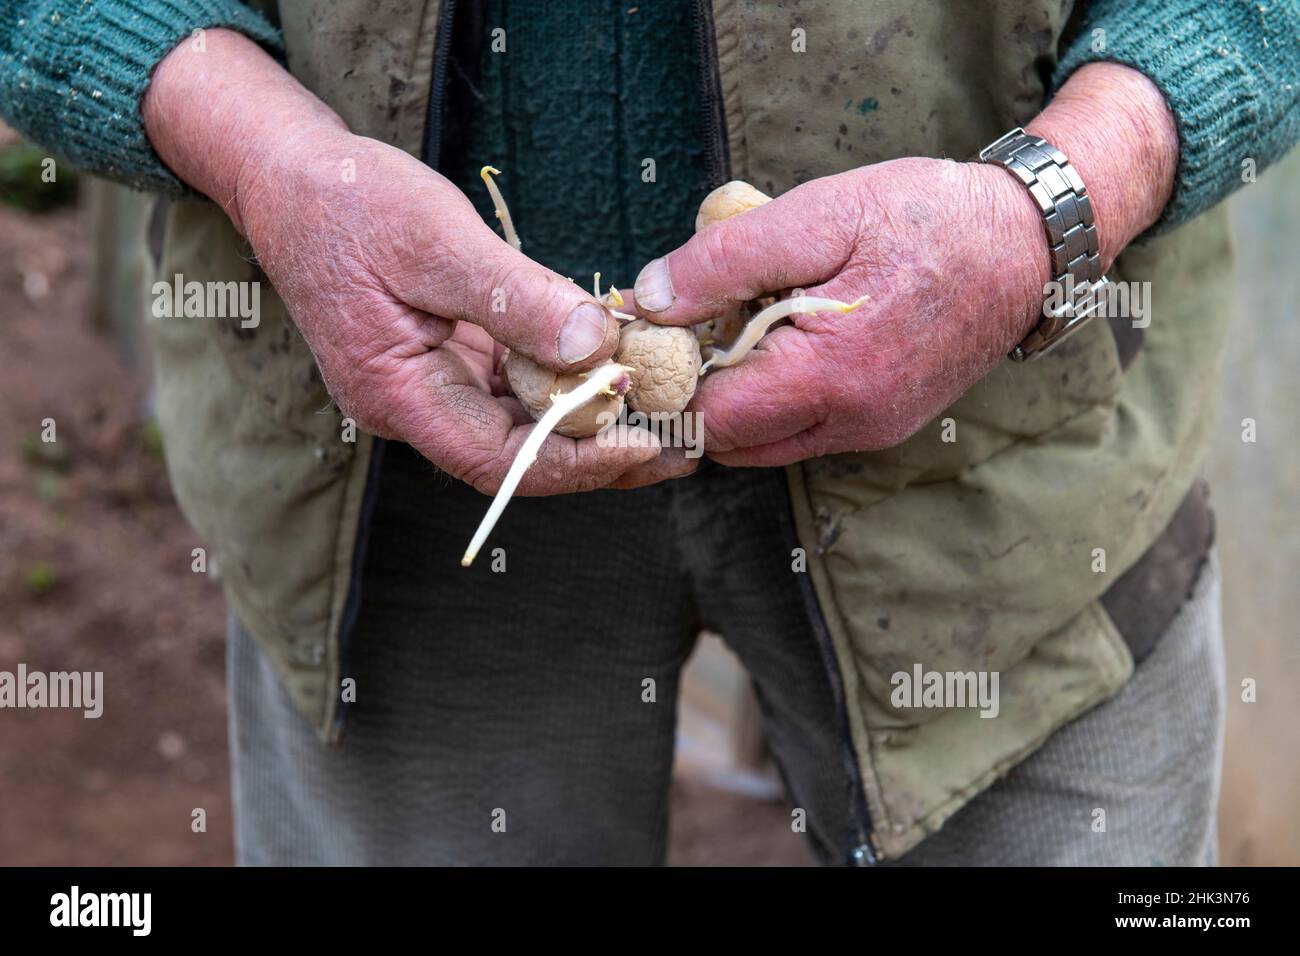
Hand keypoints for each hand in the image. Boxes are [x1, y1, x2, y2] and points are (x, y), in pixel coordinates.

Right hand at [144, 29, 679, 492]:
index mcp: (397, 394)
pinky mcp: (450, 359)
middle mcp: (414, 405)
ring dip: (593, 421)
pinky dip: (568, 380)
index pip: (496, 459)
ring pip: (523, 424)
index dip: (573, 462)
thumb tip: (596, 345)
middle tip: (681, 445)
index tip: (643, 445)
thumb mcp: (436, 241)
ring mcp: (432, 385)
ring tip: (667, 413)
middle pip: (518, 455)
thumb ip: (516, 299)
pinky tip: (619, 366)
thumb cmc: (351, 205)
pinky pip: (517, 385)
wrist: (295, 180)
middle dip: (601, 456)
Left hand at [631, 63, 1177, 465]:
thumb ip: (727, 260)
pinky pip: (805, 429)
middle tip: (700, 323)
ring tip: (748, 321)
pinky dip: (778, 394)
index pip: (710, 416)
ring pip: (766, 441)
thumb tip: (650, 298)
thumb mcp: (822, 214)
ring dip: (739, 395)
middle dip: (701, 391)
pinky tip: (789, 335)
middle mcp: (851, 422)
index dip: (673, 377)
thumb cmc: (931, 221)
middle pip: (731, 441)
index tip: (663, 329)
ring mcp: (870, 431)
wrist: (1028, 245)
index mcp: (829, 376)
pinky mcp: (884, 424)